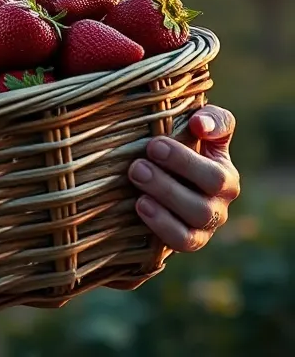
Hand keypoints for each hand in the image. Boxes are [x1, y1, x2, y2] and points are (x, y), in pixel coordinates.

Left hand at [128, 104, 239, 251]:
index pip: (217, 162)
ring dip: (165, 194)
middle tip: (139, 161)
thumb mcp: (196, 130)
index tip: (155, 143)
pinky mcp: (188, 241)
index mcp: (224, 172)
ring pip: (197, 214)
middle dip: (175, 170)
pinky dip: (163, 224)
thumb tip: (201, 124)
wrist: (156, 181)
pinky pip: (183, 240)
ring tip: (137, 176)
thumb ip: (210, 119)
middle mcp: (221, 200)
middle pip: (211, 187)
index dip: (189, 157)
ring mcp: (206, 224)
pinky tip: (141, 205)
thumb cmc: (177, 148)